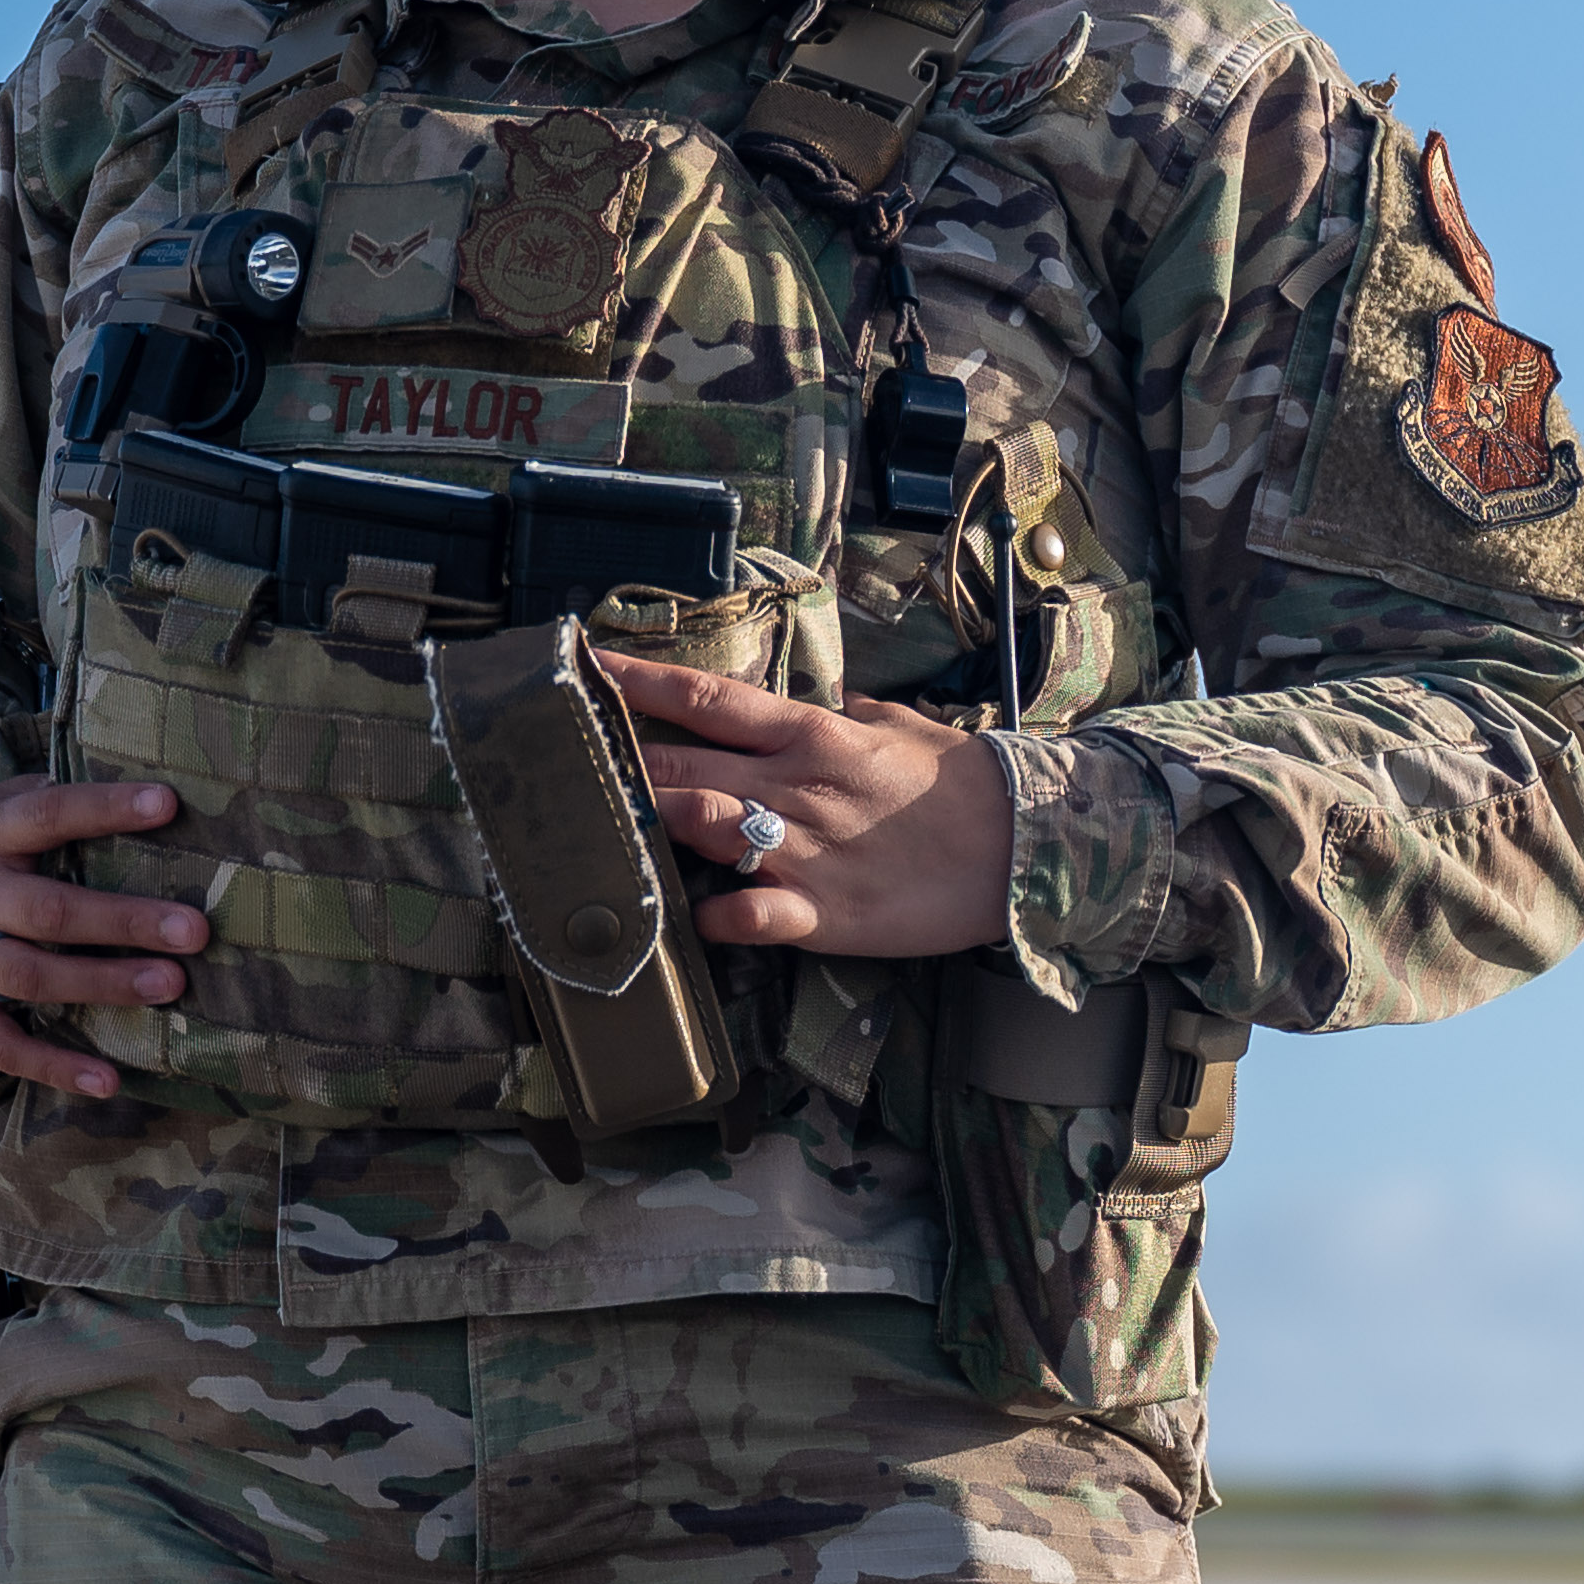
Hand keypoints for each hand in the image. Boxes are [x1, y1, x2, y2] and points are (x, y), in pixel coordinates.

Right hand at [0, 778, 209, 1103]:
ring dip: (103, 983)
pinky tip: (108, 1079)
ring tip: (171, 986)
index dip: (103, 809)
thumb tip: (121, 786)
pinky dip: (54, 1067)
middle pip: (50, 911)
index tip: (167, 805)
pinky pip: (2, 1046)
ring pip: (32, 976)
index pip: (45, 816)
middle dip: (124, 921)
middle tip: (195, 930)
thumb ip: (35, 804)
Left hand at [602, 655, 1015, 958]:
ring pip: (700, 828)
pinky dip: (715, 916)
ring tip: (605, 829)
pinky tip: (697, 917)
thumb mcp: (896, 727)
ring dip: (650, 827)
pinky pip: (749, 915)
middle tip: (563, 759)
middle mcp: (793, 786)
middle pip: (678, 765)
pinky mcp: (821, 911)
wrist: (1020, 847)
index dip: (637, 681)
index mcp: (810, 734)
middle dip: (614, 761)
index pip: (707, 697)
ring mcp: (802, 851)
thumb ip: (840, 715)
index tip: (585, 665)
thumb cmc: (958, 784)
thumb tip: (811, 705)